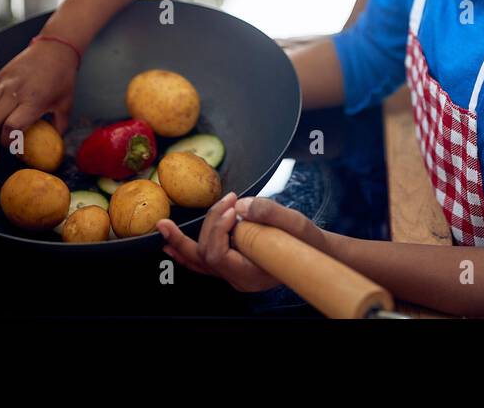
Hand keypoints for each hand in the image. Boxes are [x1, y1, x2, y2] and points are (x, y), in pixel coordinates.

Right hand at [0, 39, 76, 160]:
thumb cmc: (62, 77)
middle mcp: (15, 92)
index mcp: (34, 101)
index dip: (7, 143)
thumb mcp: (66, 104)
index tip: (12, 150)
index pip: (11, 127)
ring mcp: (4, 84)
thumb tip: (53, 144)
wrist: (54, 48)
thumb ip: (59, 126)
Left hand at [156, 193, 330, 293]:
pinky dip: (188, 252)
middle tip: (177, 219)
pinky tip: (173, 245)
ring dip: (182, 243)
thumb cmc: (307, 241)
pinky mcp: (234, 264)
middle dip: (195, 232)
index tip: (234, 207)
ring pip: (200, 262)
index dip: (218, 229)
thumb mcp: (294, 223)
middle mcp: (239, 278)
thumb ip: (268, 213)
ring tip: (164, 229)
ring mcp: (235, 274)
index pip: (218, 255)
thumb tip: (243, 205)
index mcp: (251, 273)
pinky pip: (206, 262)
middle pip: (204, 258)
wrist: (319, 253)